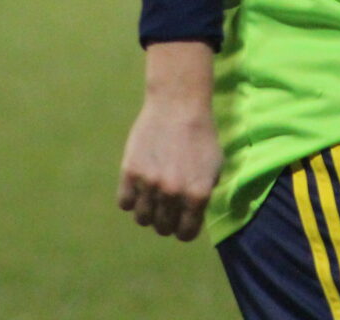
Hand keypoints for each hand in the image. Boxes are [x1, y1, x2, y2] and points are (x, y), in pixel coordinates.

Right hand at [117, 41, 222, 240]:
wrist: (178, 105)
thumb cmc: (201, 135)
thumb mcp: (214, 168)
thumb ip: (203, 195)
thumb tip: (191, 217)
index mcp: (198, 196)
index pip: (185, 234)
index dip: (183, 230)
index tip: (181, 223)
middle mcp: (173, 194)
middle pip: (162, 228)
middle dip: (165, 222)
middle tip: (166, 209)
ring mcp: (150, 184)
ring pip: (142, 218)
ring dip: (147, 213)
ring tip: (151, 198)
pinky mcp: (130, 172)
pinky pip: (124, 202)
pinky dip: (130, 199)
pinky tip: (138, 188)